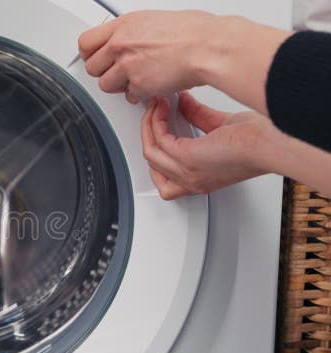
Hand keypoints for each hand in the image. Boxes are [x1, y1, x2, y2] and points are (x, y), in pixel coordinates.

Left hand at [78, 11, 290, 111]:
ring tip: (134, 79)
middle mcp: (121, 45)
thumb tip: (125, 40)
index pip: (86, 42)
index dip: (88, 53)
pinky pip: (129, 95)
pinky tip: (149, 85)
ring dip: (118, 85)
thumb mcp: (153, 20)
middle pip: (92, 67)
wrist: (208, 48)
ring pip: (105, 85)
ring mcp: (128, 66)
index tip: (93, 57)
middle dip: (103, 71)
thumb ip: (132, 32)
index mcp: (123, 26)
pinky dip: (138, 94)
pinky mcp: (139, 85)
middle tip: (115, 71)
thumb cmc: (192, 32)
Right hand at [141, 92, 282, 199]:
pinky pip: (158, 141)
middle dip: (148, 132)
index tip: (158, 124)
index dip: (157, 150)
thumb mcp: (221, 126)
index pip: (165, 175)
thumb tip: (182, 103)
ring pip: (150, 152)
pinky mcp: (186, 159)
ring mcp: (187, 173)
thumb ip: (199, 117)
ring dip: (149, 126)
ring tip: (156, 106)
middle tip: (154, 110)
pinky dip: (156, 123)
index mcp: (201, 179)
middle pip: (153, 162)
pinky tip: (163, 108)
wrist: (271, 142)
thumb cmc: (259, 140)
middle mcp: (191, 181)